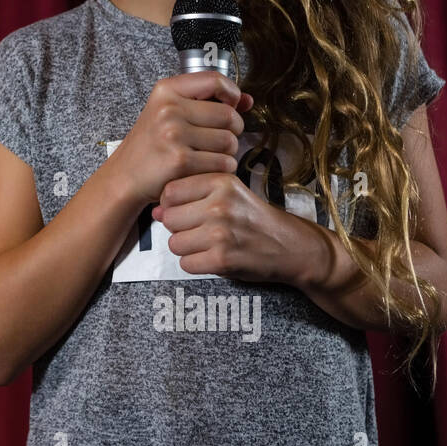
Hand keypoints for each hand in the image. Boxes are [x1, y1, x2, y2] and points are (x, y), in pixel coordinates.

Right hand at [108, 71, 254, 205]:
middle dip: (232, 131)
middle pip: (230, 115)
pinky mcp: (181, 161)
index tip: (230, 106)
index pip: (216, 80)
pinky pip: (224, 163)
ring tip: (206, 156)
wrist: (125, 176)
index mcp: (166, 90)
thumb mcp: (171, 112)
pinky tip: (203, 169)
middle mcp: (169, 109)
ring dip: (226, 153)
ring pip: (230, 142)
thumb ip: (209, 101)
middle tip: (215, 140)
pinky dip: (220, 170)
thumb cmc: (152, 144)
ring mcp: (174, 134)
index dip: (232, 94)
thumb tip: (248, 100)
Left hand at [151, 173, 333, 288]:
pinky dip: (196, 265)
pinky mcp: (222, 259)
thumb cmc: (254, 218)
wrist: (291, 246)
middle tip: (202, 231)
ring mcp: (221, 232)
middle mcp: (220, 204)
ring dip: (187, 248)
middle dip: (180, 228)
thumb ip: (191, 196)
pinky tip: (214, 258)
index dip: (172, 205)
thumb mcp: (228, 194)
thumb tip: (154, 211)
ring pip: (174, 243)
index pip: (169, 192)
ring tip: (209, 244)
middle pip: (169, 219)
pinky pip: (186, 264)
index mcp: (221, 180)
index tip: (187, 211)